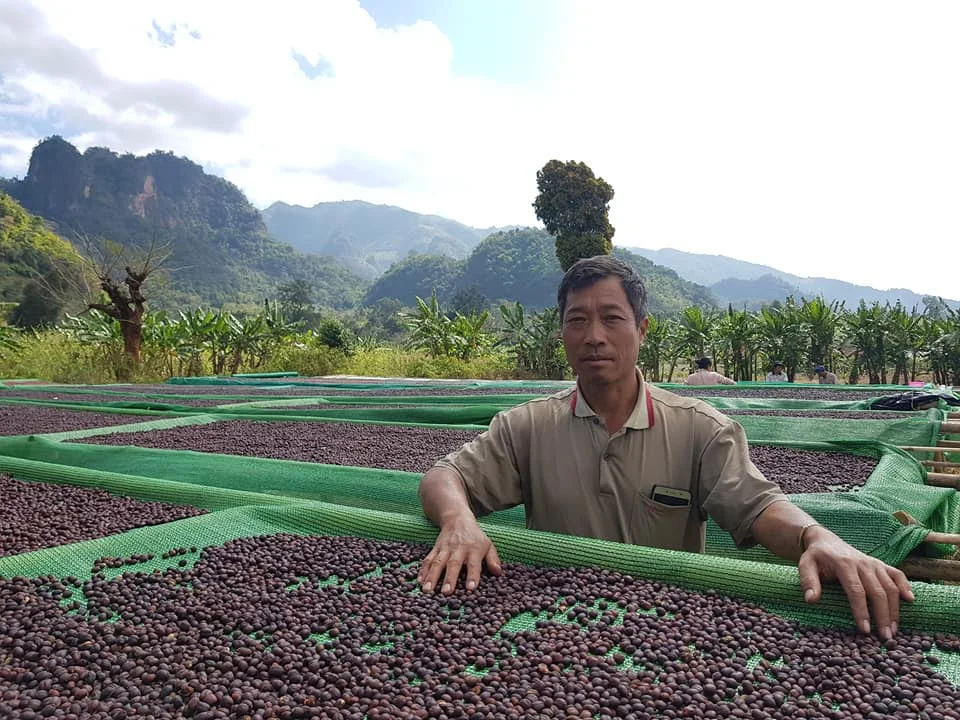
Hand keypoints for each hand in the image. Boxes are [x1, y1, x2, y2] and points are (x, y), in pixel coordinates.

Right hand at [417, 513, 502, 594]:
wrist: (457, 518)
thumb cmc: (475, 537)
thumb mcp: (488, 545)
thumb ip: (493, 559)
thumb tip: (498, 573)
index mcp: (474, 550)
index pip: (474, 564)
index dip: (473, 575)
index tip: (471, 588)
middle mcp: (458, 549)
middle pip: (453, 564)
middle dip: (449, 578)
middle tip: (446, 592)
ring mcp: (445, 549)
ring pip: (437, 563)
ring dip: (432, 577)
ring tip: (427, 590)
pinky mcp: (435, 549)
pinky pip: (428, 559)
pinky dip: (422, 570)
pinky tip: (419, 581)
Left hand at [798, 526, 913, 638]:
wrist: (825, 541)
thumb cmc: (815, 557)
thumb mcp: (805, 565)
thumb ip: (808, 582)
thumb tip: (811, 600)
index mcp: (844, 565)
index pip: (856, 591)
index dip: (862, 611)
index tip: (864, 630)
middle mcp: (863, 563)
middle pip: (878, 592)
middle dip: (883, 616)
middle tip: (885, 638)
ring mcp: (874, 563)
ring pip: (890, 587)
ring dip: (895, 609)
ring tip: (894, 631)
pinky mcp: (881, 564)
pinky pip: (897, 574)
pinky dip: (905, 586)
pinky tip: (910, 600)